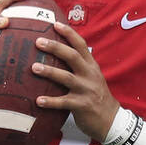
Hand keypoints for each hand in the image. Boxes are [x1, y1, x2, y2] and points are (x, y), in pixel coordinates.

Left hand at [31, 22, 118, 140]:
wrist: (111, 120)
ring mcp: (86, 90)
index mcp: (92, 66)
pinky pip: (63, 102)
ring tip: (34, 67)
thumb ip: (79, 67)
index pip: (81, 45)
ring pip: (66, 77)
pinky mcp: (82, 106)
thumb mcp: (93, 78)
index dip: (69, 33)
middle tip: (38, 42)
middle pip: (72, 56)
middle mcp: (90, 75)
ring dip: (49, 71)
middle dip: (55, 47)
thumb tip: (59, 55)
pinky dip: (50, 101)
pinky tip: (38, 100)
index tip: (55, 24)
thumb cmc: (97, 98)